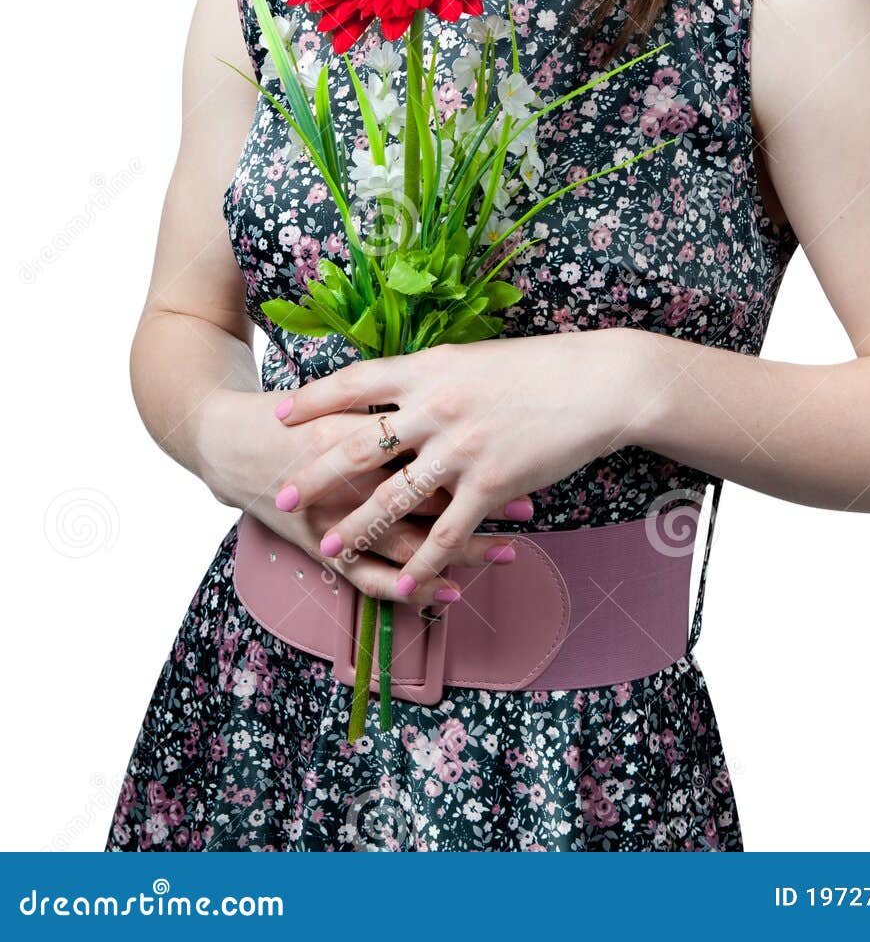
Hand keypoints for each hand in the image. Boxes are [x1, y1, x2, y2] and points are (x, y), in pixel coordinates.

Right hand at [198, 385, 530, 607]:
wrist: (229, 446)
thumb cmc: (298, 416)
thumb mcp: (347, 396)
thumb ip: (398, 396)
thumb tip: (468, 389)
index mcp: (354, 424)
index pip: (425, 440)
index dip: (474, 449)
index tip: (521, 452)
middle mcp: (345, 475)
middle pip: (424, 493)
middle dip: (481, 502)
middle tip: (527, 505)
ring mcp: (333, 517)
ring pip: (407, 542)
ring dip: (460, 550)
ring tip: (508, 552)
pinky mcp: (322, 549)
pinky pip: (372, 578)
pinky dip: (413, 588)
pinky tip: (453, 592)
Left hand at [273, 327, 638, 600]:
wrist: (598, 384)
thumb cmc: (541, 367)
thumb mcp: (474, 359)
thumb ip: (433, 376)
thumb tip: (401, 386)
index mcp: (430, 370)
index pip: (356, 382)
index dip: (315, 400)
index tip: (280, 414)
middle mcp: (437, 407)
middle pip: (362, 444)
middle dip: (318, 472)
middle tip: (282, 494)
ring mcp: (462, 448)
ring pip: (396, 496)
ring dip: (358, 526)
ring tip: (329, 547)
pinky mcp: (491, 483)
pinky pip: (448, 531)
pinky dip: (423, 560)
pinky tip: (404, 581)